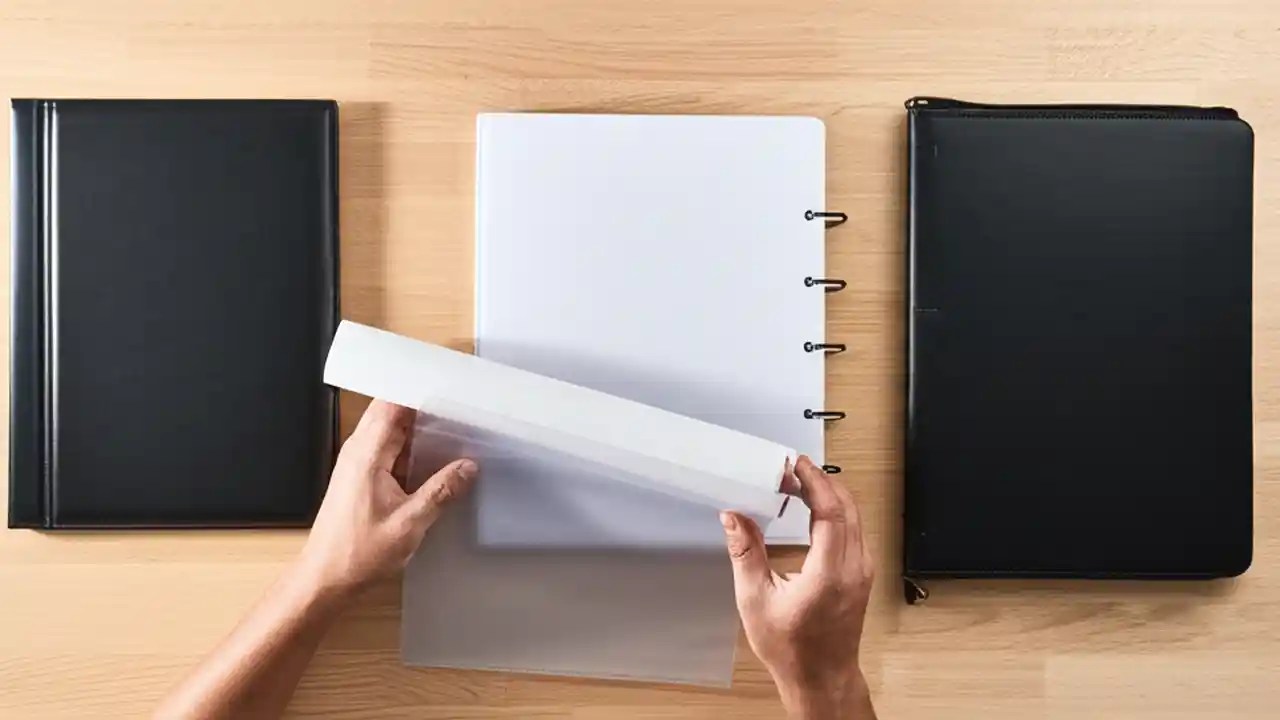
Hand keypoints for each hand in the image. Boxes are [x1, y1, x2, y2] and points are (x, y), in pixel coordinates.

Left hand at [297, 400, 476, 603]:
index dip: (418, 392)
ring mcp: (357, 464)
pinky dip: (411, 450)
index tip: (446, 390)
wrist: (325, 579)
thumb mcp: (410, 524)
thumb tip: (466, 468)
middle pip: (392, 412)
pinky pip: (389, 450)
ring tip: (453, 431)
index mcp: (366, 455)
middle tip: (457, 410)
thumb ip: (441, 491)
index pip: (391, 404)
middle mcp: (358, 453)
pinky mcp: (360, 478)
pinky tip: (434, 461)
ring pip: (391, 431)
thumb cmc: (356, 554)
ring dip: (418, 430)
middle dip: (424, 408)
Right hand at [720, 456, 874, 719]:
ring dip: (828, 494)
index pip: (831, 512)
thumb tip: (733, 517)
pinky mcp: (861, 573)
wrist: (822, 678)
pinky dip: (835, 511)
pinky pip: (855, 529)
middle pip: (848, 506)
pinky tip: (812, 509)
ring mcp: (862, 571)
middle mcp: (853, 569)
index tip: (797, 464)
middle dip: (820, 481)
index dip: (815, 482)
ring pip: (855, 516)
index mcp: (829, 574)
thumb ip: (745, 553)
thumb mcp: (755, 601)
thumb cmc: (791, 649)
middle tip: (791, 470)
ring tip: (797, 485)